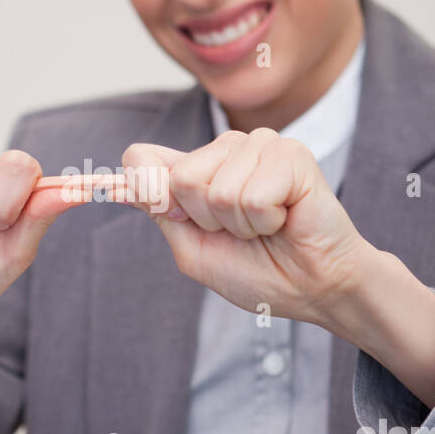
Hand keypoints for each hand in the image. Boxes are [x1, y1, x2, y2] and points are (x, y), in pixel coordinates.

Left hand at [121, 129, 368, 326]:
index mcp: (196, 167)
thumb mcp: (192, 248)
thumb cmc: (259, 271)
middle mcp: (225, 149)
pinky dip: (266, 221)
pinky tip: (285, 219)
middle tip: (243, 230)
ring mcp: (259, 144)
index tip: (185, 222)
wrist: (314, 288)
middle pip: (180, 178)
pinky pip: (252, 195)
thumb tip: (120, 182)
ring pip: (217, 188)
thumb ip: (160, 210)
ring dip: (241, 224)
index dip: (152, 194)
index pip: (141, 158)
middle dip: (207, 220)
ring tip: (266, 225)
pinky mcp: (290, 153)